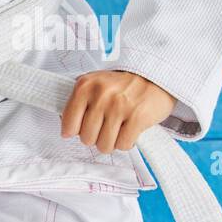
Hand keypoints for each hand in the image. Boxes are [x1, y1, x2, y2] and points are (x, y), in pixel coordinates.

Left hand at [60, 70, 175, 153]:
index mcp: (85, 86)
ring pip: (104, 145)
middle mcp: (101, 95)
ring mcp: (119, 106)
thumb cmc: (122, 86)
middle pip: (86, 138)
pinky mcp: (138, 117)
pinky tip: (128, 132)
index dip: (75, 131)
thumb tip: (65, 130)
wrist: (156, 77)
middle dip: (95, 137)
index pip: (68, 123)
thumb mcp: (94, 85)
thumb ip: (77, 104)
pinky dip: (126, 143)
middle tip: (105, 128)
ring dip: (111, 142)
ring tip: (117, 130)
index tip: (81, 129)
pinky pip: (123, 144)